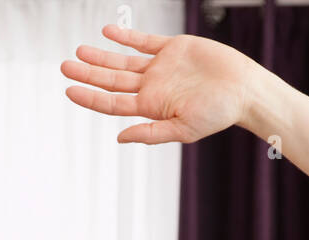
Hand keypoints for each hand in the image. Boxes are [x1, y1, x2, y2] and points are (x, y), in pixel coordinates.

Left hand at [61, 25, 259, 144]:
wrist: (244, 89)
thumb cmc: (219, 114)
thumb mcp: (184, 129)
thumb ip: (151, 133)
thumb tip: (120, 138)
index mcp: (151, 108)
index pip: (113, 103)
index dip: (90, 97)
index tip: (69, 90)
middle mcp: (152, 88)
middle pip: (112, 80)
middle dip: (88, 74)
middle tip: (64, 67)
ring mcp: (161, 67)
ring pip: (123, 61)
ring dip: (101, 57)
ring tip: (79, 52)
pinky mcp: (173, 49)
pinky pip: (145, 42)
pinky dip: (127, 37)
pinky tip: (108, 33)